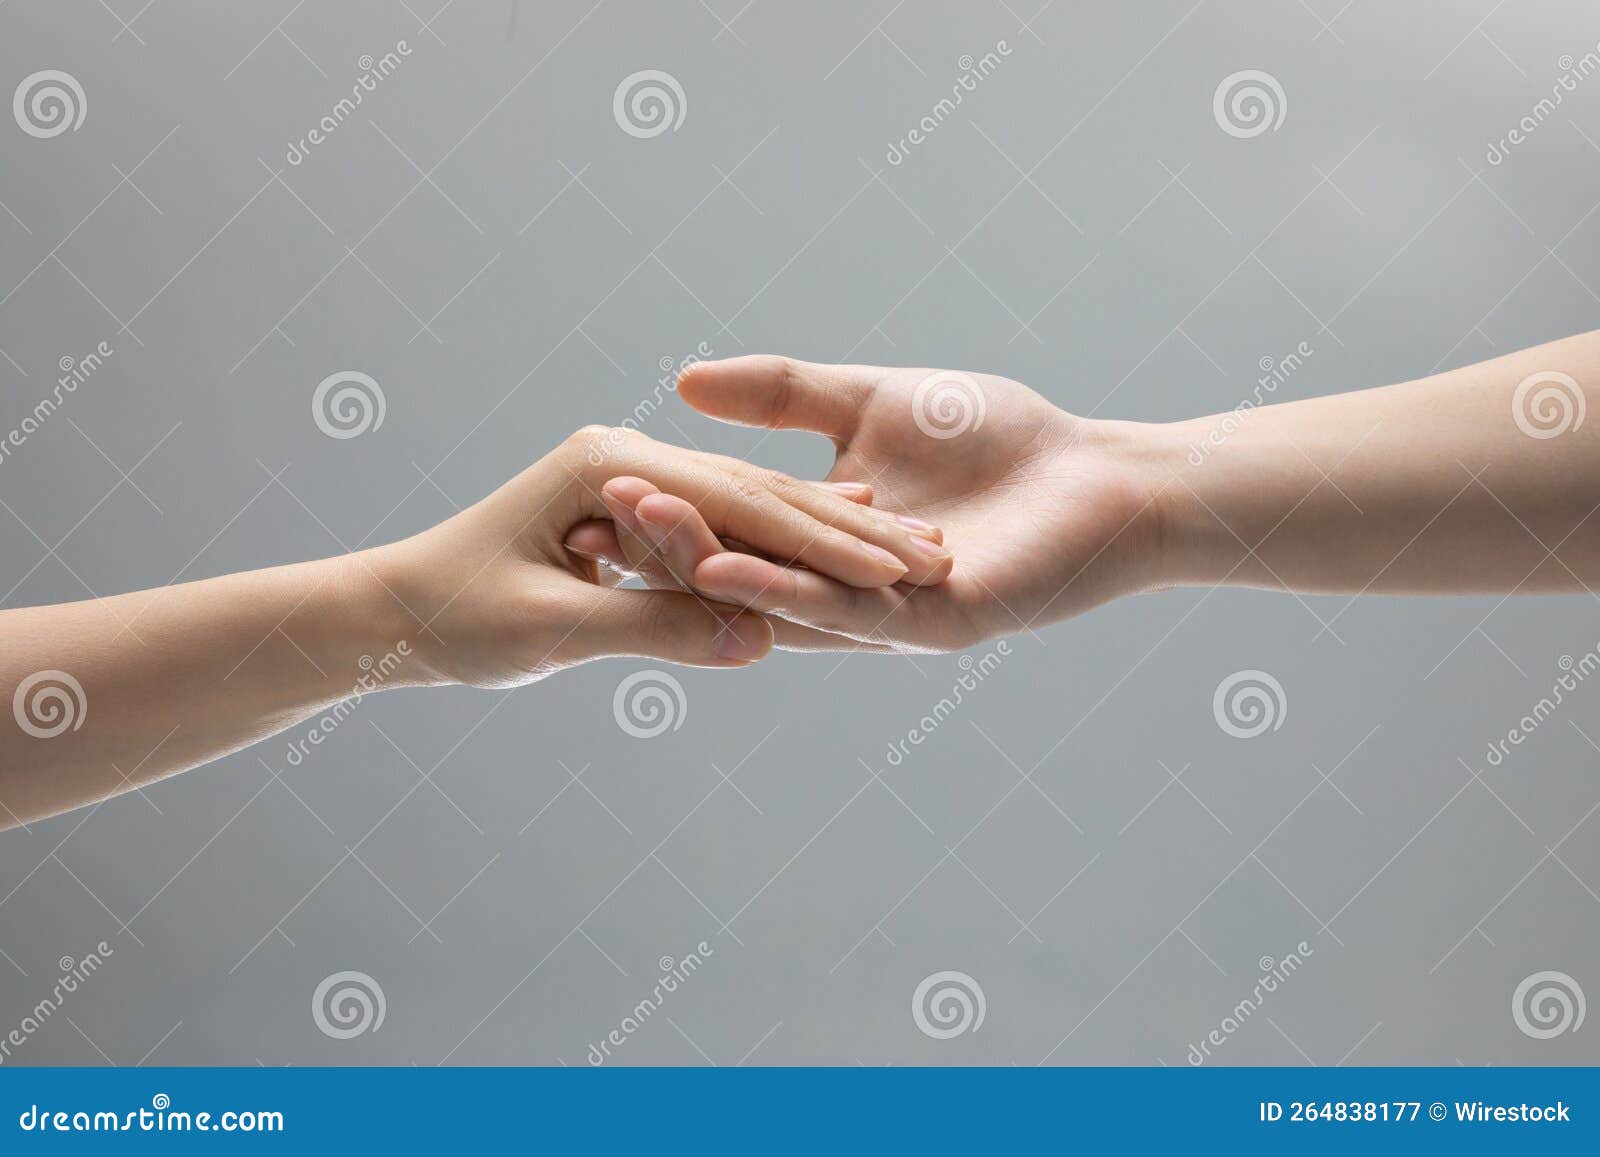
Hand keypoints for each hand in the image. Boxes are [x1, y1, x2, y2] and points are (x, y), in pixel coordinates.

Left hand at [369, 422, 954, 684]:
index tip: (900, 571)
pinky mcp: (633, 501)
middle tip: (934, 556)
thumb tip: (761, 640)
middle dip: (846, 530)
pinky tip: (842, 536)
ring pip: (749, 504)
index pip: (740, 505)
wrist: (390, 609)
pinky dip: (784, 536)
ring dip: (827, 532)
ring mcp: (632, 471)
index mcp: (608, 465)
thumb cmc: (454, 618)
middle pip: (757, 494)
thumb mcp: (553, 628)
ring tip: (910, 551)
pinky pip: (724, 520)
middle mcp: (627, 453)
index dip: (824, 543)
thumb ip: (656, 627)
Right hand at [566, 358, 1167, 651]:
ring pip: (778, 596)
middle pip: (737, 568)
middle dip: (668, 540)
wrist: (1098, 477)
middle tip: (592, 510)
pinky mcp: (925, 627)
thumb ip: (782, 395)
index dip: (666, 507)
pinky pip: (840, 614)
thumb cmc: (997, 438)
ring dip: (706, 563)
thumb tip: (684, 381)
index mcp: (821, 542)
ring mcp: (880, 617)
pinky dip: (779, 591)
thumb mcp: (870, 401)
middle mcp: (840, 590)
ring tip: (638, 527)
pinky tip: (724, 565)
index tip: (596, 478)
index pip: (728, 527)